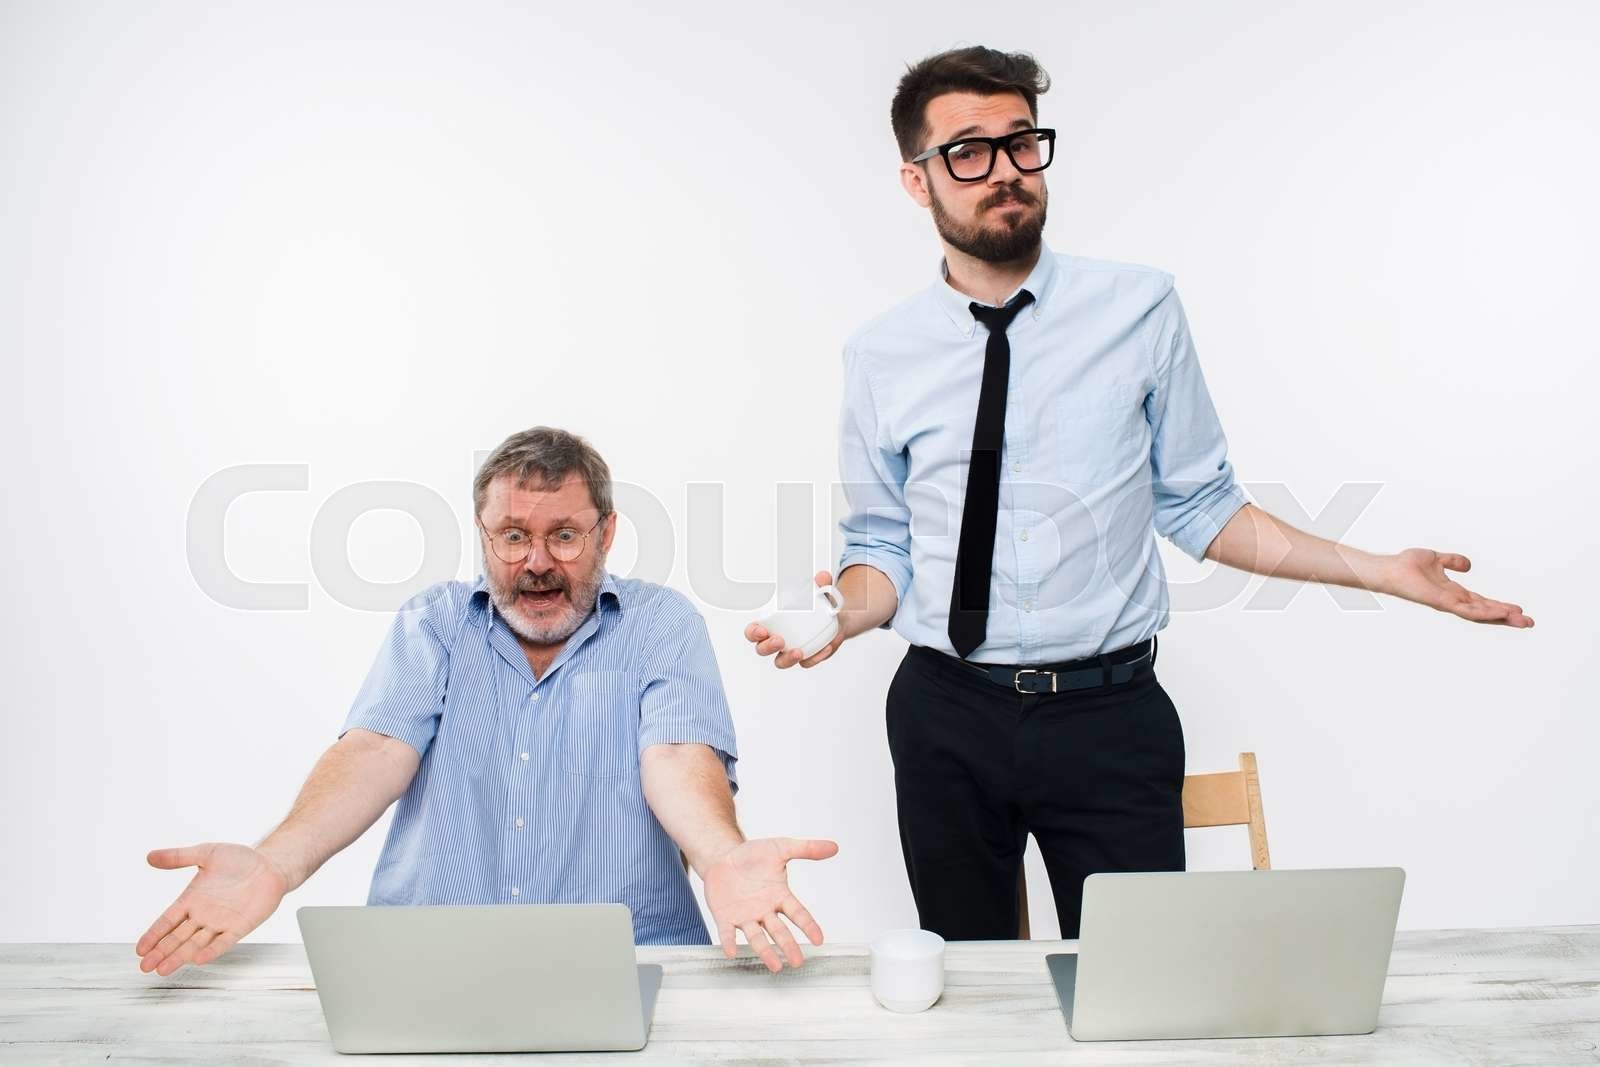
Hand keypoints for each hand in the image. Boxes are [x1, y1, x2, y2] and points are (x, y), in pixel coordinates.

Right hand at [136, 843, 290, 975]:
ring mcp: (221, 923)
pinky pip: (224, 942)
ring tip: (163, 969)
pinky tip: (198, 959)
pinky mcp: (240, 927)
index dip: (154, 934)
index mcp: (192, 899)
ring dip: (179, 957)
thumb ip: (179, 857)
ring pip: (195, 944)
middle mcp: (204, 915)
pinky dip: (211, 951)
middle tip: (145, 967)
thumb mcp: (206, 853)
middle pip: (177, 937)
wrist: (270, 864)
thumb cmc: (240, 860)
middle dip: (161, 952)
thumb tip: (150, 856)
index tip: (140, 949)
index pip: (168, 920)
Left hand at [701, 837, 838, 971]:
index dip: (808, 926)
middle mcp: (765, 910)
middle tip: (797, 962)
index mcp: (780, 896)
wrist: (723, 857)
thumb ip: (806, 848)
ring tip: (775, 966)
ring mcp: (745, 916)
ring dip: (765, 951)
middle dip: (788, 946)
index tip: (819, 940)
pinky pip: (727, 932)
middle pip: (779, 931)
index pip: (798, 913)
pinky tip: (731, 952)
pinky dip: (729, 942)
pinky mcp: (725, 917)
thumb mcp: (780, 847)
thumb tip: (833, 847)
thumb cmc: (752, 856)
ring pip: (756, 936)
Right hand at [744, 570, 845, 668]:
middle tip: (780, 640)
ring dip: (787, 659)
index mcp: (771, 623)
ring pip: (781, 662)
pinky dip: (816, 656)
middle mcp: (778, 640)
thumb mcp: (821, 593)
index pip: (753, 632)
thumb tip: (823, 576)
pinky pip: (808, 662)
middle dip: (767, 647)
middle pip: (762, 649)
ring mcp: (791, 651)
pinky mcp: (808, 657)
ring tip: (798, 652)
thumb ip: (821, 584)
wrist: (839, 619)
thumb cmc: (819, 605)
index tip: (762, 630)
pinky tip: (826, 648)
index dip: (753, 633)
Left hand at [1381, 548, 1533, 627]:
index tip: (1519, 610)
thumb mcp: (1436, 559)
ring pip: (1480, 614)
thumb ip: (1453, 561)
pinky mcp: (1442, 602)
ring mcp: (1448, 603)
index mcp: (1454, 593)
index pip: (1481, 602)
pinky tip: (1499, 613)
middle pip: (1485, 612)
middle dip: (1507, 618)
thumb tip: (1469, 565)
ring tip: (1521, 620)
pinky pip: (1466, 610)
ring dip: (1501, 617)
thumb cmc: (1407, 565)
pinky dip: (1483, 612)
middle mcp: (1453, 601)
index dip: (1500, 607)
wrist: (1391, 569)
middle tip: (1529, 622)